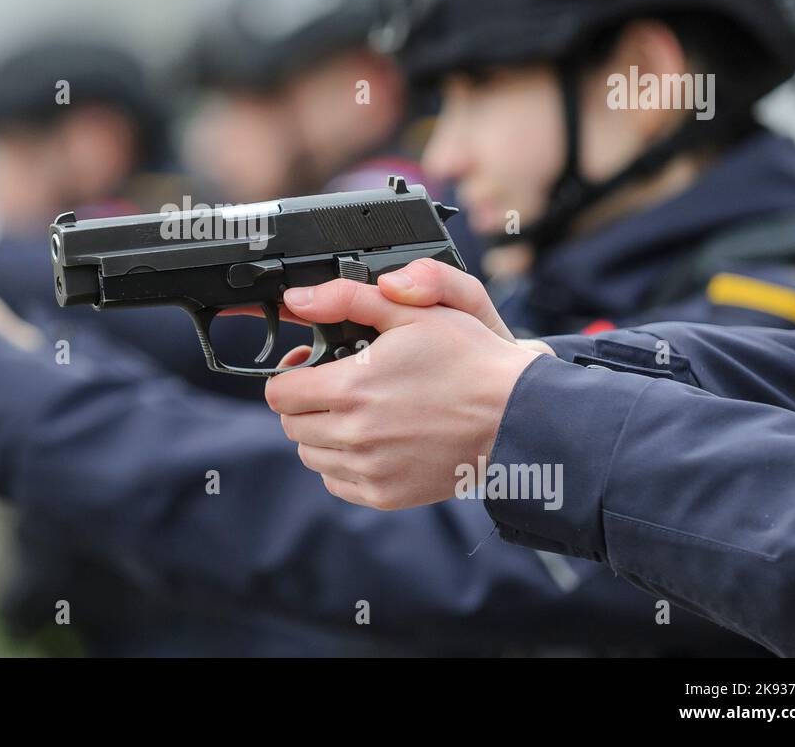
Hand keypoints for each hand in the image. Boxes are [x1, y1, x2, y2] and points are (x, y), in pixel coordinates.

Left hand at [264, 266, 542, 509]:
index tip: (312, 367)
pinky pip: (336, 482)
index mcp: (351, 388)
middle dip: (306, 402)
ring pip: (310, 455)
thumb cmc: (468, 359)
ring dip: (322, 433)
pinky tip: (373, 441)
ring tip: (359, 412)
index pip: (279, 393)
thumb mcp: (412, 311)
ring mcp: (370, 469)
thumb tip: (295, 301)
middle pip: (291, 424)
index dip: (292, 375)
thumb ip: (346, 299)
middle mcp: (354, 435)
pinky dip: (344, 464)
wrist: (515, 414)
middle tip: (339, 386)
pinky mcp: (385, 495)